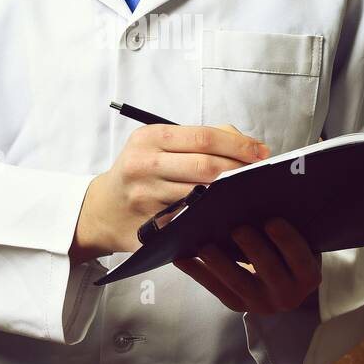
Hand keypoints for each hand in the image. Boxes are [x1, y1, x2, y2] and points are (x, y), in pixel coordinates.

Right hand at [70, 123, 270, 259]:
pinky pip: (191, 219)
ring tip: (249, 192)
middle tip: (261, 174)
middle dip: (240, 170)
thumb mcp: (158, 144)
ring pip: (202, 195)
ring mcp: (146, 197)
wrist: (102, 209)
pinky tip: (229, 212)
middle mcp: (144, 164)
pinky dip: (213, 215)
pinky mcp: (150, 226)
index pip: (204, 137)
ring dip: (231, 194)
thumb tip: (245, 143)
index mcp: (149, 137)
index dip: (239, 145)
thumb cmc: (141, 171)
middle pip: (207, 166)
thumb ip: (200, 138)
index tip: (261, 152)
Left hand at [173, 216, 321, 316]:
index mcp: (308, 276)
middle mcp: (288, 295)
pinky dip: (199, 273)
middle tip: (238, 229)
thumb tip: (265, 195)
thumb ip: (292, 225)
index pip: (300, 259)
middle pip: (269, 272)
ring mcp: (262, 303)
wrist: (287, 283)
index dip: (288, 241)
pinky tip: (182, 258)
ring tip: (204, 246)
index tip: (272, 221)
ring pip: (239, 285)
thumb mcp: (301, 241)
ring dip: (220, 265)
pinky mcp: (239, 305)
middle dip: (254, 250)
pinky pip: (217, 290)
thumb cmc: (290, 250)